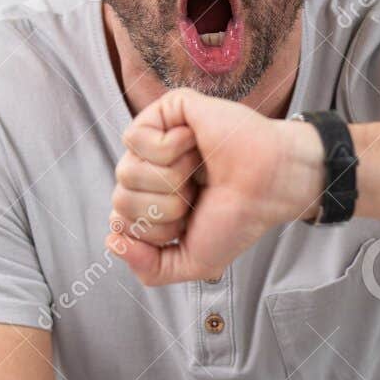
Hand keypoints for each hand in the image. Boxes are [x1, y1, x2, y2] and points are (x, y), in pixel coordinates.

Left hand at [106, 86, 323, 284]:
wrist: (267, 189)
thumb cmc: (237, 219)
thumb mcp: (191, 262)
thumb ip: (148, 269)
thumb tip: (112, 242)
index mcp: (152, 202)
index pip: (119, 222)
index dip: (155, 232)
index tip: (191, 223)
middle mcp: (149, 171)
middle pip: (120, 199)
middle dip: (164, 209)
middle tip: (198, 196)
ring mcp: (155, 140)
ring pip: (125, 172)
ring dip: (171, 181)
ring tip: (200, 170)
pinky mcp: (166, 111)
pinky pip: (135, 138)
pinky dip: (169, 150)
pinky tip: (195, 145)